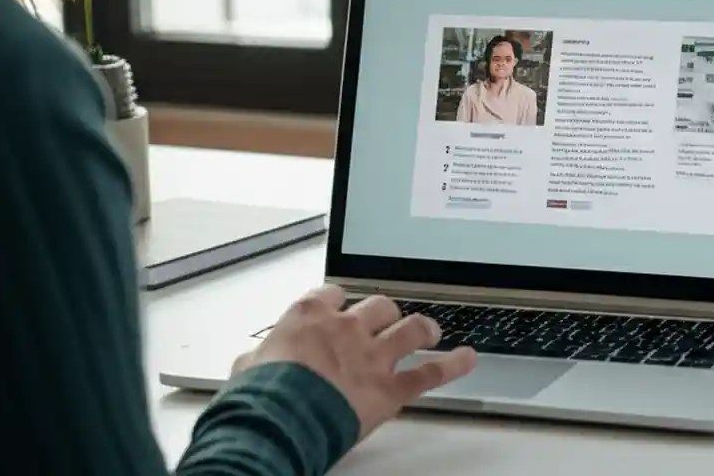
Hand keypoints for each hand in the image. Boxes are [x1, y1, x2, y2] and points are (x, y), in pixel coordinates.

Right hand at [233, 284, 477, 437]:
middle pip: (378, 306)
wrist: (279, 420)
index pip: (332, 294)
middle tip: (387, 320)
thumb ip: (256, 358)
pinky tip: (467, 359)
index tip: (340, 306)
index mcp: (309, 316)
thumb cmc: (260, 395)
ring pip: (410, 329)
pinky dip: (452, 365)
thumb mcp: (246, 368)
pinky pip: (429, 373)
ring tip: (431, 329)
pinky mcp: (389, 388)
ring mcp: (372, 356)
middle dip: (385, 313)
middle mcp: (346, 328)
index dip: (339, 301)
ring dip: (423, 328)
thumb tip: (251, 363)